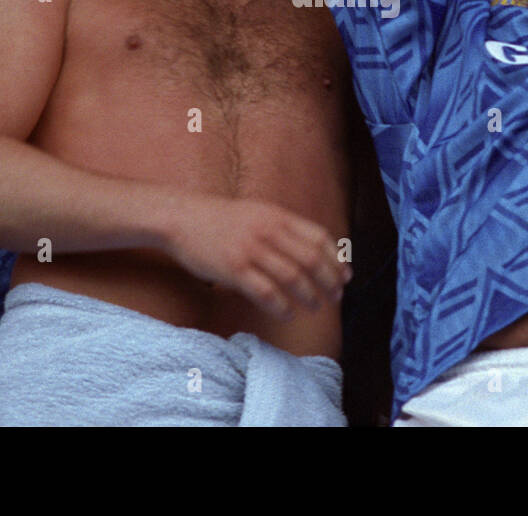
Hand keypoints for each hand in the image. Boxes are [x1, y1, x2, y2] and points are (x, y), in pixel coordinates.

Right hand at [164, 197, 349, 320]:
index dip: (337, 260)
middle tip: (336, 297)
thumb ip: (283, 227)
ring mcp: (250, 250)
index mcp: (277, 216)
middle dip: (329, 281)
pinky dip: (281, 306)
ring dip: (309, 296)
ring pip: (292, 277)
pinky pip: (265, 292)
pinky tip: (287, 314)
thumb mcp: (258, 213)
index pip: (319, 238)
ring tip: (315, 307)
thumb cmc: (222, 220)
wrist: (182, 218)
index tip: (345, 277)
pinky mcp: (233, 269)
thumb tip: (314, 249)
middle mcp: (268, 231)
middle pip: (310, 259)